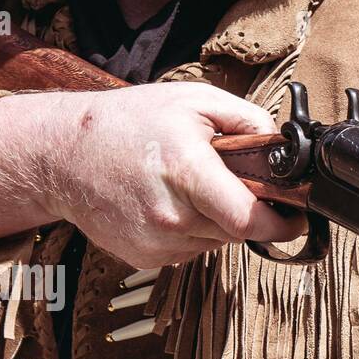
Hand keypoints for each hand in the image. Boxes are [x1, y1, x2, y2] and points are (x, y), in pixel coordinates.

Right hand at [0, 83, 304, 267]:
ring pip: (215, 242)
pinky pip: (190, 251)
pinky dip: (192, 232)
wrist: (62, 156)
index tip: (297, 219)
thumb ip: (246, 119)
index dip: (280, 224)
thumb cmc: (127, 123)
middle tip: (231, 184)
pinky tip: (167, 204)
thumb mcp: (192, 100)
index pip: (246, 218)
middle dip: (245, 211)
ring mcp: (157, 242)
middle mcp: (171, 214)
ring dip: (217, 221)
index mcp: (185, 170)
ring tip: (188, 188)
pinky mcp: (146, 258)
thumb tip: (282, 145)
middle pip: (235, 230)